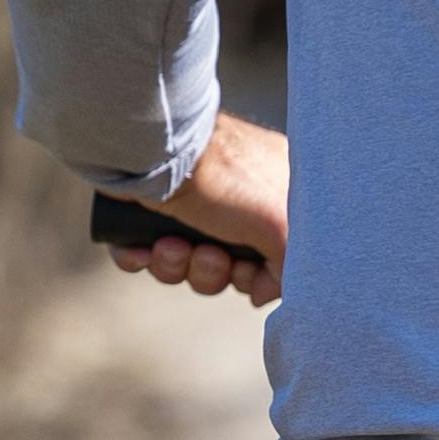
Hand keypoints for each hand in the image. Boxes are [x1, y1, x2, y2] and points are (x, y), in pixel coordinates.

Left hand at [110, 109, 290, 301]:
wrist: (154, 147)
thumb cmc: (224, 176)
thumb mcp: (280, 224)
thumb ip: (292, 265)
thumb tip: (265, 292)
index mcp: (277, 198)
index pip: (277, 257)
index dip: (259, 276)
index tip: (247, 272)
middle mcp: (240, 203)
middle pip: (232, 269)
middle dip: (213, 271)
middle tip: (206, 253)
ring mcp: (197, 208)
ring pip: (191, 266)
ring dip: (179, 265)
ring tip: (171, 244)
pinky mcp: (155, 213)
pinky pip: (153, 257)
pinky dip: (148, 258)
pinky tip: (146, 247)